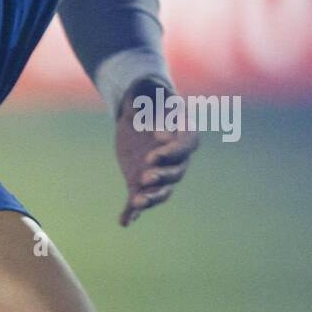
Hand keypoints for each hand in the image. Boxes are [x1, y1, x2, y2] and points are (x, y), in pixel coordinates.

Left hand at [115, 77, 197, 227]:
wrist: (136, 119)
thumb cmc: (146, 102)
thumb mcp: (143, 94)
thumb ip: (143, 91)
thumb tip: (139, 90)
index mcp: (182, 135)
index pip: (187, 145)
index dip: (173, 150)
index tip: (156, 148)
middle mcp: (174, 159)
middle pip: (176, 172)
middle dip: (162, 176)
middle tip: (146, 176)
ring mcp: (159, 174)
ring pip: (162, 191)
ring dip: (152, 198)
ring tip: (138, 202)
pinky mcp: (140, 183)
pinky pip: (139, 200)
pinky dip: (132, 212)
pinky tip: (124, 221)